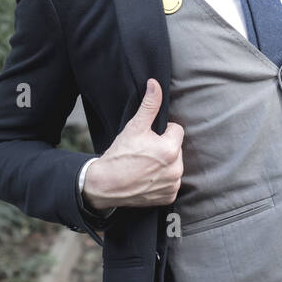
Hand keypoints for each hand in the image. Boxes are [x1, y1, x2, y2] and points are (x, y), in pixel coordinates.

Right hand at [83, 79, 183, 210]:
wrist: (105, 184)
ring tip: (145, 165)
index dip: (161, 132)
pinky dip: (162, 180)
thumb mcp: (134, 127)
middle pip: (176, 148)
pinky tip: (147, 178)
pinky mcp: (169, 197)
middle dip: (164, 147)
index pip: (176, 130)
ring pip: (175, 165)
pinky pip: (172, 182)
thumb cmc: (119, 155)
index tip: (147, 139)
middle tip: (144, 153)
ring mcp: (173, 185)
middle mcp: (176, 169)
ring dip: (165, 164)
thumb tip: (155, 84)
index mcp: (170, 149)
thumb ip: (149, 105)